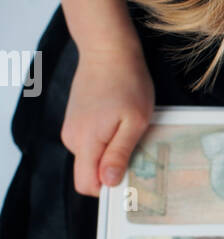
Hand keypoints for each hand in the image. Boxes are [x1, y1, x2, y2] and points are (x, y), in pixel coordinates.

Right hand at [61, 45, 153, 195]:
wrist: (107, 50)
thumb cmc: (127, 82)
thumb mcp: (134, 121)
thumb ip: (120, 153)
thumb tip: (109, 182)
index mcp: (86, 141)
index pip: (86, 185)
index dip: (108, 188)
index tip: (129, 177)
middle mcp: (72, 138)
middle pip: (89, 173)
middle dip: (112, 170)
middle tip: (136, 149)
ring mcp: (71, 128)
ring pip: (91, 158)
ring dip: (110, 153)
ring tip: (129, 130)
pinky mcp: (75, 121)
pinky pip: (90, 143)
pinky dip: (105, 140)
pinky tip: (119, 122)